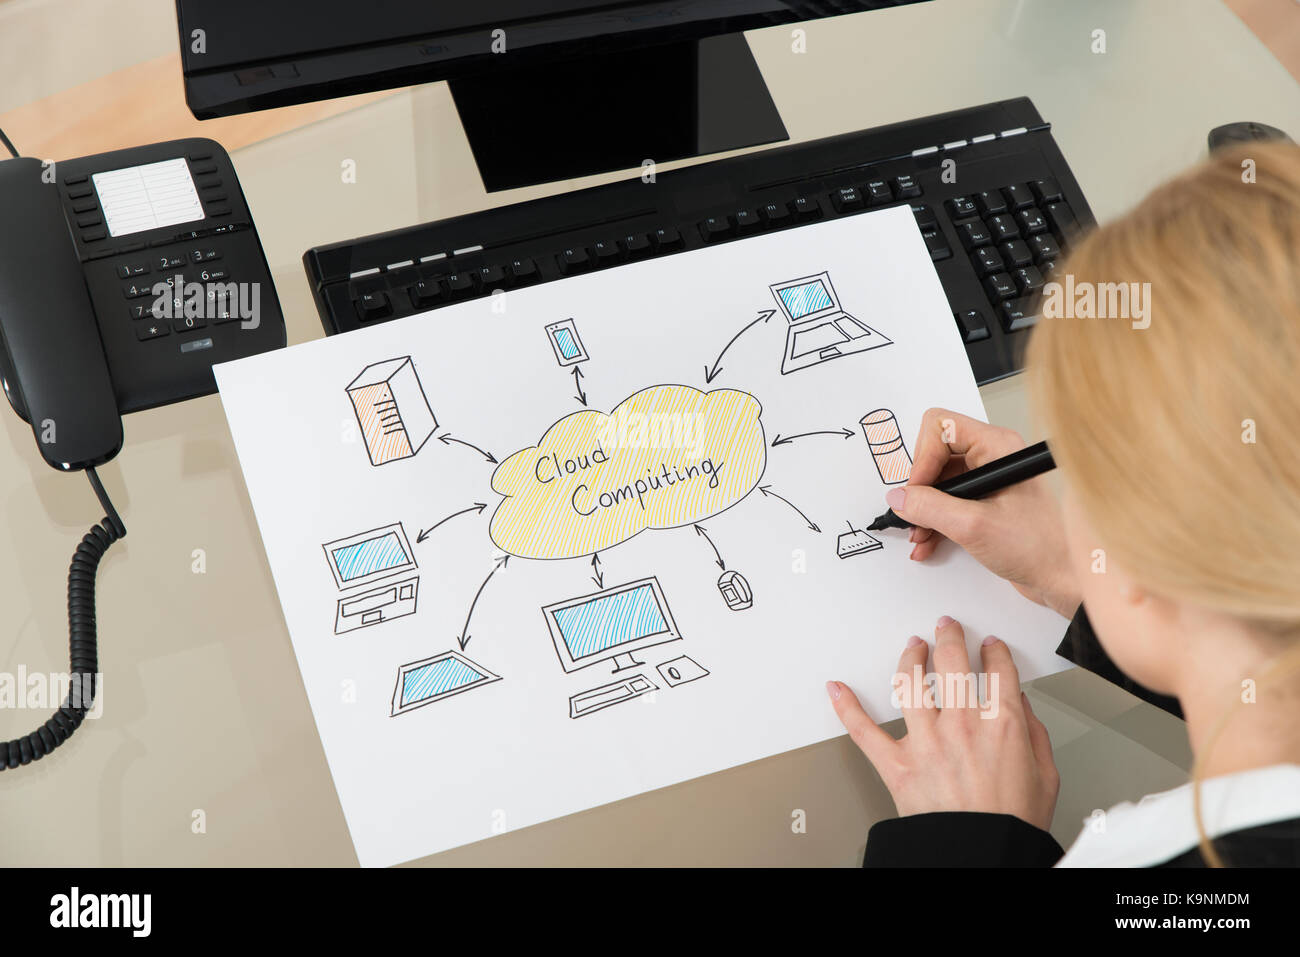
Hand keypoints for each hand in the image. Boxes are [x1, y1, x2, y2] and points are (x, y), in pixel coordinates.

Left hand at [828, 617, 1059, 831]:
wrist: (981, 856)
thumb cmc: (1011, 824)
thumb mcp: (1045, 777)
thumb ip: (1034, 735)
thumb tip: (1023, 709)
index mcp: (1003, 726)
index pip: (999, 670)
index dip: (994, 652)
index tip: (990, 646)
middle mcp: (962, 726)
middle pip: (951, 663)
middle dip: (949, 637)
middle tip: (946, 626)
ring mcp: (926, 742)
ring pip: (909, 683)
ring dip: (910, 658)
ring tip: (912, 647)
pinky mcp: (897, 764)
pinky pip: (864, 730)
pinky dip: (846, 707)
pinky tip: (837, 690)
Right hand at [890, 408, 1078, 618]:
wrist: (1065, 578)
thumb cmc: (1041, 547)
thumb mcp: (974, 526)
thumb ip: (930, 508)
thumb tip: (900, 497)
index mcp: (997, 446)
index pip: (940, 427)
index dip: (922, 458)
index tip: (916, 490)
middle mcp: (992, 457)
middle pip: (934, 454)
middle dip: (919, 487)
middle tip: (912, 513)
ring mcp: (988, 481)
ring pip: (937, 482)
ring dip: (923, 509)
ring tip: (919, 535)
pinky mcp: (985, 504)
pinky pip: (947, 503)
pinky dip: (933, 521)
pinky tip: (927, 543)